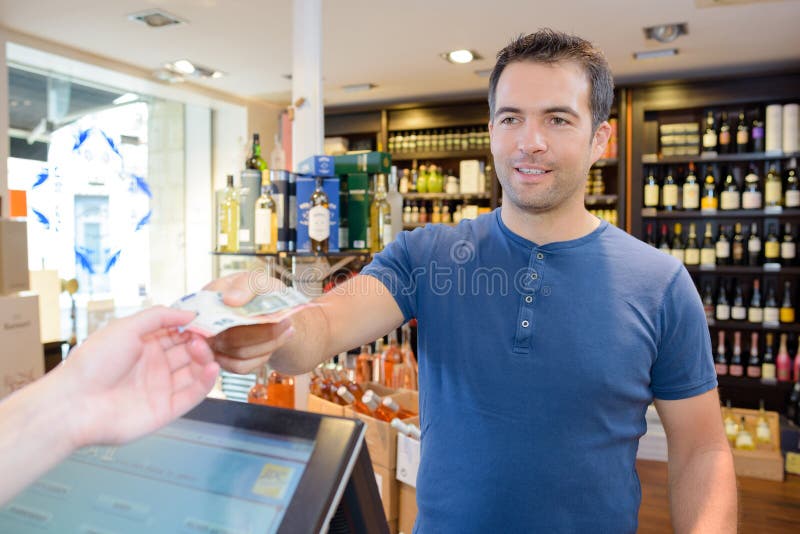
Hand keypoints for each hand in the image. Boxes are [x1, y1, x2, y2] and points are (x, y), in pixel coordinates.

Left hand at [59, 306, 218, 447]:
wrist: (75, 404)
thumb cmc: (93, 363)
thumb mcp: (126, 327)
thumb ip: (160, 316)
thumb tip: (189, 313)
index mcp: (143, 346)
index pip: (176, 333)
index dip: (192, 326)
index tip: (206, 320)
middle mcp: (154, 366)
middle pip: (188, 352)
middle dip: (200, 342)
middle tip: (207, 336)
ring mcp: (161, 388)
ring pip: (194, 372)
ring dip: (204, 359)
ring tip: (204, 350)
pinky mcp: (166, 410)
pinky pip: (193, 395)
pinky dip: (206, 382)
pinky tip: (211, 368)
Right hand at [204, 272, 295, 373]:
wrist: (270, 311)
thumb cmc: (259, 294)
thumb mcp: (257, 280)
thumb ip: (245, 285)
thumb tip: (230, 299)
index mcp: (208, 300)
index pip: (210, 313)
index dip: (231, 319)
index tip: (263, 316)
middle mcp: (206, 325)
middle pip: (227, 337)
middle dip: (261, 331)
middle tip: (285, 321)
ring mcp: (214, 345)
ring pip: (238, 353)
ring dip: (267, 343)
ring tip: (286, 329)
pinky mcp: (225, 361)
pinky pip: (241, 366)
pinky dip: (262, 355)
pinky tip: (277, 341)